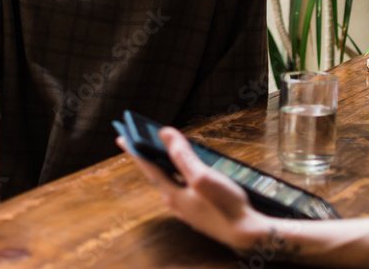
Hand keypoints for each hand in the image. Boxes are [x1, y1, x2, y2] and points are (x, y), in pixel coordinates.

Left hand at [117, 127, 270, 252]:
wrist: (247, 235)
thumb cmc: (226, 206)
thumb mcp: (201, 176)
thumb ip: (182, 155)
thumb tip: (165, 134)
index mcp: (172, 194)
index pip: (148, 167)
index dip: (134, 150)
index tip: (121, 137)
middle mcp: (176, 203)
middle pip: (157, 173)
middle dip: (148, 156)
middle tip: (138, 141)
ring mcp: (188, 208)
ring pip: (171, 181)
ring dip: (164, 164)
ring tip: (160, 150)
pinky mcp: (200, 210)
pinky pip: (183, 187)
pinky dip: (180, 174)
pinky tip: (187, 169)